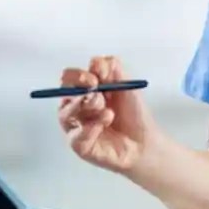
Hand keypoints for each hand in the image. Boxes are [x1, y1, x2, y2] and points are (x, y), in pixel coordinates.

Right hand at [57, 55, 157, 173]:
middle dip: (82, 91)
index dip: (77, 75)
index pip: (69, 78)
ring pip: (65, 114)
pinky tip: (104, 124)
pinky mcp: (80, 146)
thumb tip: (95, 62)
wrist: (144, 140)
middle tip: (98, 96)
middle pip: (64, 94)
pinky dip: (90, 129)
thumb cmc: (132, 112)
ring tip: (108, 113)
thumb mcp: (126, 84)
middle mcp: (76, 107)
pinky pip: (75, 137)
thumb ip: (112, 69)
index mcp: (85, 90)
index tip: (94, 78)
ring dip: (87, 109)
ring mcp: (75, 126)